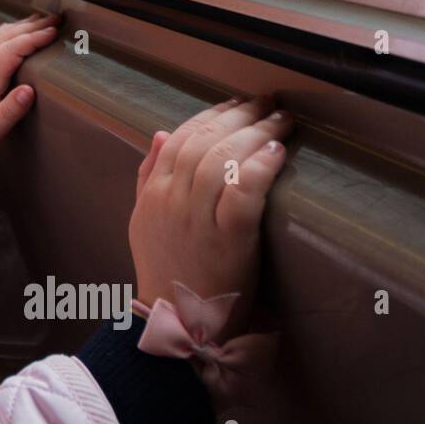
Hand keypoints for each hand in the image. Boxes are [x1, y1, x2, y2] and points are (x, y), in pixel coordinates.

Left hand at [0, 13, 60, 183]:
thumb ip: (10, 111)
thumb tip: (29, 90)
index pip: (10, 52)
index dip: (32, 39)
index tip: (53, 33)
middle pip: (3, 40)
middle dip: (30, 27)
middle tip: (54, 19)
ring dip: (15, 27)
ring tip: (36, 20)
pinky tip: (4, 32)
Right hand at [129, 96, 292, 337]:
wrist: (175, 320)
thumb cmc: (165, 270)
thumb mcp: (144, 220)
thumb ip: (148, 176)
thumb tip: (159, 133)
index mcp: (154, 193)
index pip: (180, 139)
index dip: (210, 116)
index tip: (237, 104)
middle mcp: (173, 200)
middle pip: (204, 143)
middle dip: (238, 116)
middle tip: (267, 103)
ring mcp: (198, 220)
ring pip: (223, 161)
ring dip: (255, 134)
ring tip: (280, 120)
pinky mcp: (228, 240)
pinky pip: (242, 194)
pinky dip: (259, 168)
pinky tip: (275, 152)